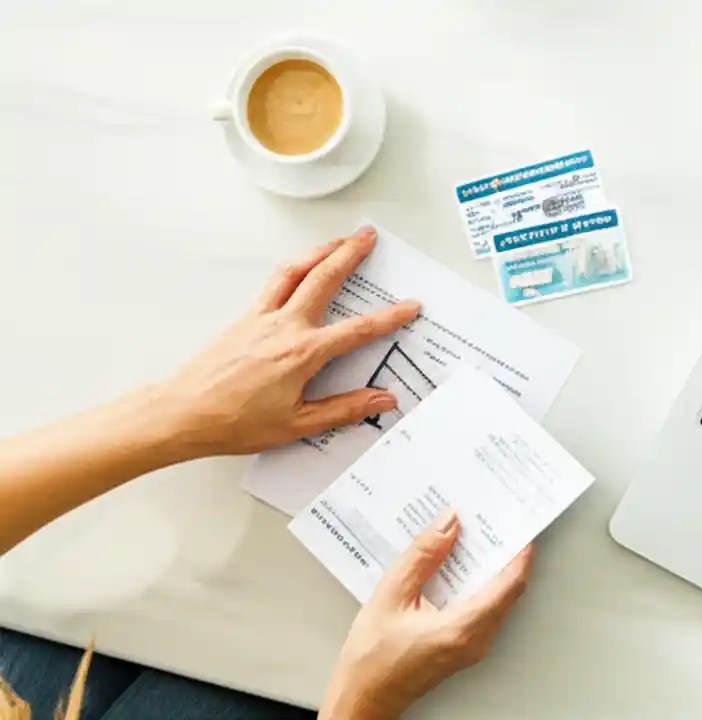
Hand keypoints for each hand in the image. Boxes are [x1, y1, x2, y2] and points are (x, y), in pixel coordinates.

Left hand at [162, 227, 418, 455]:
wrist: (183, 413)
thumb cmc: (234, 422)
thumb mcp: (298, 424)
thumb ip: (344, 409)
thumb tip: (381, 399)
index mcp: (302, 353)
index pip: (357, 329)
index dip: (389, 317)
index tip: (409, 306)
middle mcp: (283, 327)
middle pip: (323, 278)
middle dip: (349, 254)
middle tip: (368, 237)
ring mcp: (260, 318)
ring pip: (295, 271)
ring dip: (319, 251)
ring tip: (338, 240)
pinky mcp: (243, 319)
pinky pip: (273, 283)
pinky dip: (293, 268)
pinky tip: (298, 267)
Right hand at [320, 509, 533, 719]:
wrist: (362, 698)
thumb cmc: (371, 658)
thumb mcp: (391, 596)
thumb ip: (423, 557)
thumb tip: (449, 525)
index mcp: (463, 628)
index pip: (510, 584)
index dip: (519, 552)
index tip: (516, 526)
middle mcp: (475, 641)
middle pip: (507, 590)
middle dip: (503, 555)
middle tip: (491, 525)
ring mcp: (472, 647)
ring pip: (497, 601)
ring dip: (490, 571)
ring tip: (472, 540)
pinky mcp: (463, 648)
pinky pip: (483, 611)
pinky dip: (478, 587)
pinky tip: (457, 569)